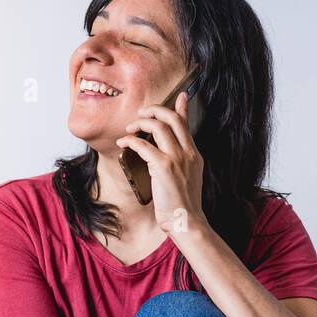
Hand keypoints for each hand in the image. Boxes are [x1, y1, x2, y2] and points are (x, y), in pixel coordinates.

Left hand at [116, 91, 208, 239]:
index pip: (186, 124)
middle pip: (172, 118)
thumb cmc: (183, 205)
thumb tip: (172, 156)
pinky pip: (144, 145)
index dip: (183, 107)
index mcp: (194, 155)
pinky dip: (131, 141)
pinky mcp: (163, 167)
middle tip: (141, 113)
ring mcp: (176, 158)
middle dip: (154, 110)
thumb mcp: (188, 179)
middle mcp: (187, 152)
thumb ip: (182, 163)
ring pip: (158, 127)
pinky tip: (123, 143)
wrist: (186, 221)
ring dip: (141, 123)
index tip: (181, 96)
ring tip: (129, 128)